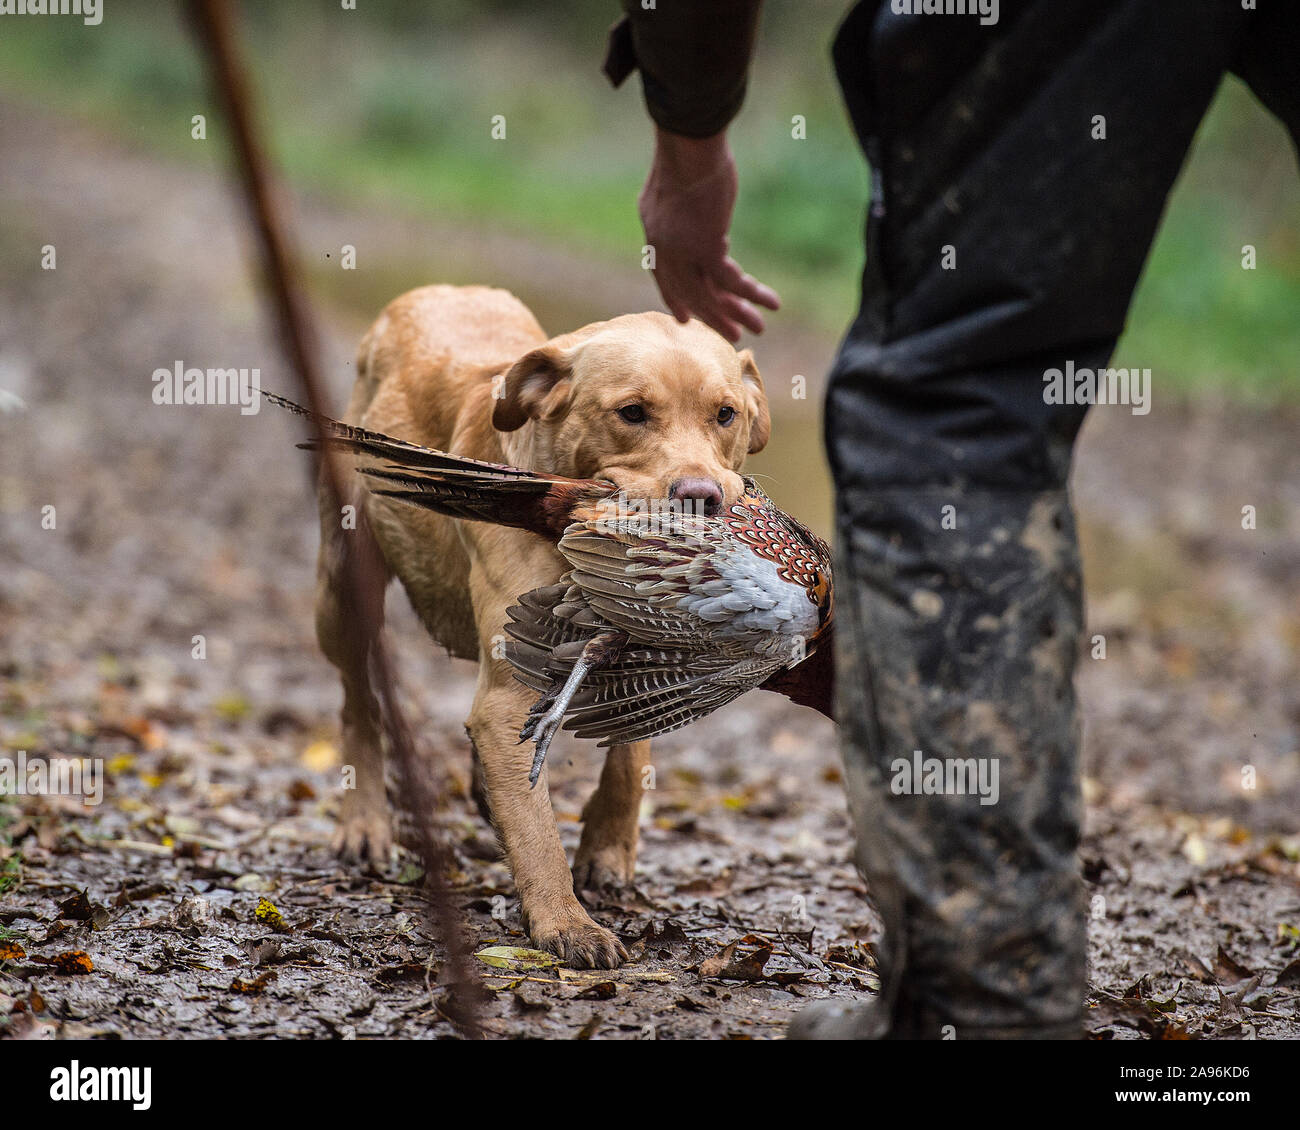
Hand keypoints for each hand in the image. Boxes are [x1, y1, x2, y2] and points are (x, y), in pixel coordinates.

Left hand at [637, 127, 779, 341]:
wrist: (688, 146)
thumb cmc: (685, 154)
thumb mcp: (674, 186)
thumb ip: (681, 211)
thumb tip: (702, 224)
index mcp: (653, 233)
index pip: (663, 276)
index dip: (676, 298)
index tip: (686, 317)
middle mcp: (664, 248)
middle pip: (689, 293)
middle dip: (712, 315)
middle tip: (732, 334)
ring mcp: (682, 251)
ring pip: (710, 294)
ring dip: (736, 313)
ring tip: (757, 329)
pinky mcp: (706, 247)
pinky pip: (730, 281)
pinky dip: (751, 293)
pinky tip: (770, 302)